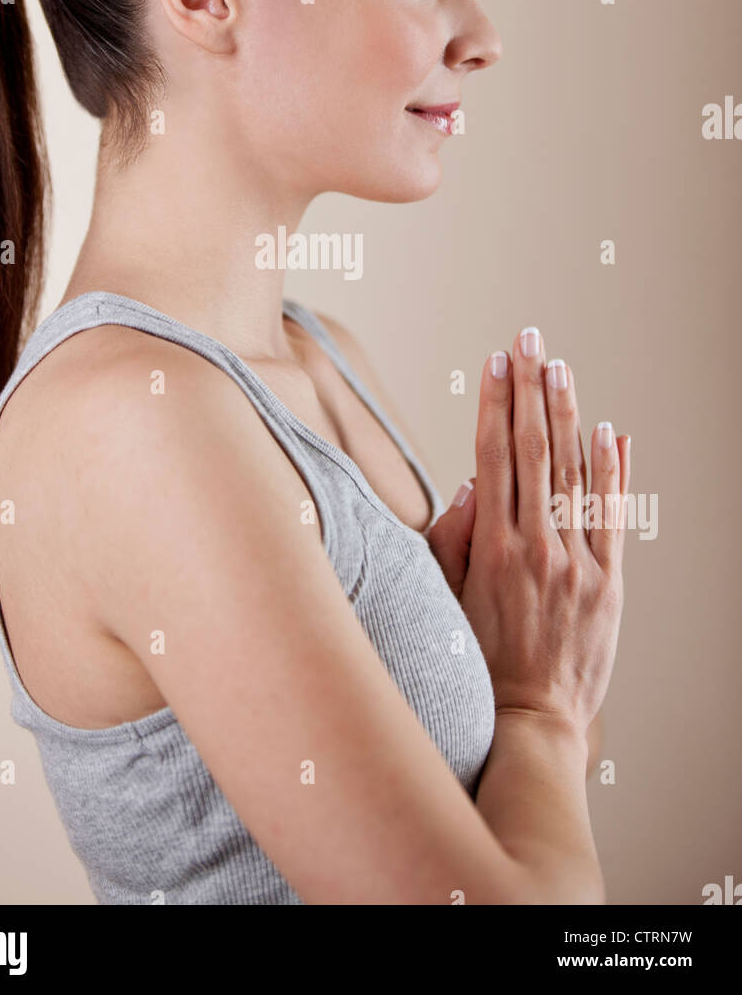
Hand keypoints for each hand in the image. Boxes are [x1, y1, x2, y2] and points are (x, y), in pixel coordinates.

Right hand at [429, 329, 630, 734]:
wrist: (529, 718)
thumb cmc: (478, 657)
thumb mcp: (445, 597)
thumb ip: (454, 537)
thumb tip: (472, 481)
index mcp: (491, 546)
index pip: (492, 454)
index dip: (493, 401)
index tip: (494, 361)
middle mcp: (535, 545)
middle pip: (532, 448)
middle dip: (529, 387)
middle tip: (528, 340)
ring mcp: (576, 562)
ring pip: (572, 471)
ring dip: (566, 413)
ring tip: (560, 366)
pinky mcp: (608, 582)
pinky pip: (612, 515)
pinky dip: (611, 471)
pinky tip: (608, 430)